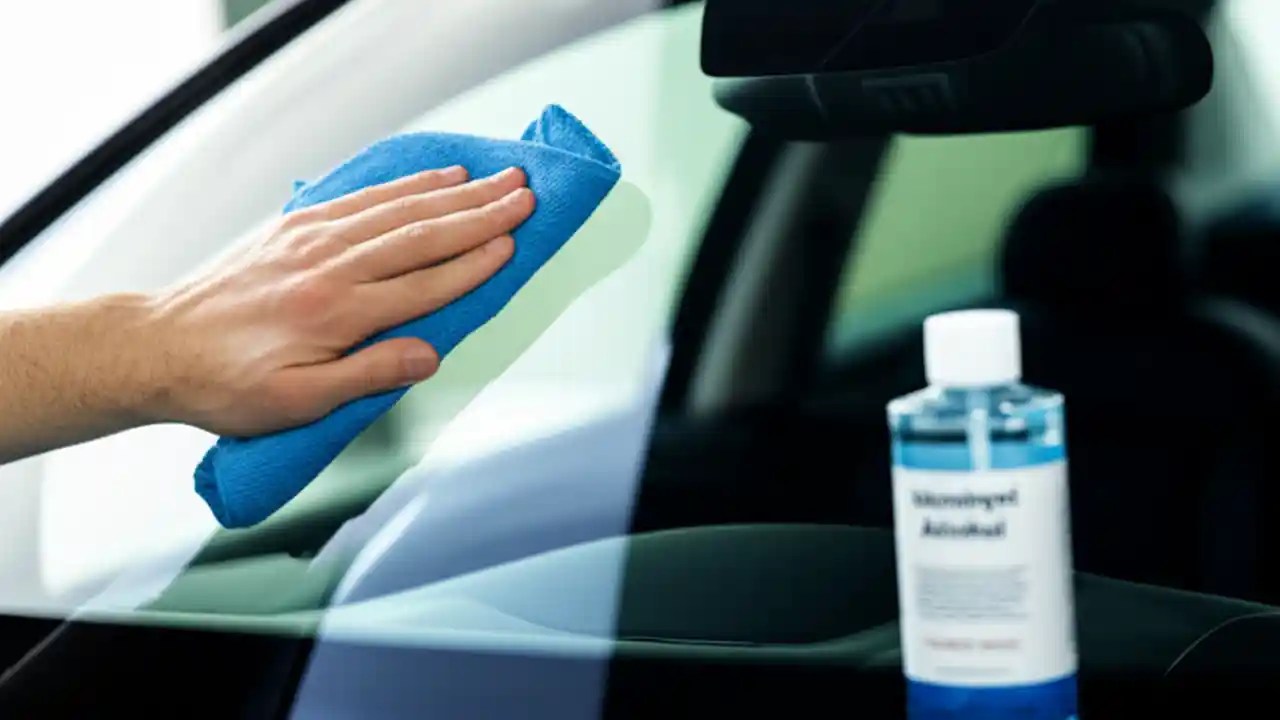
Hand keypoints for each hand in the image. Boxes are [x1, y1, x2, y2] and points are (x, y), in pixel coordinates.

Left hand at [143, 165, 534, 435]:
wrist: (160, 346)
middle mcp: (331, 266)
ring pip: (399, 208)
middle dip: (479, 214)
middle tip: (525, 195)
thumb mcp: (300, 402)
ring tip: (497, 179)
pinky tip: (438, 175)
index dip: (474, 263)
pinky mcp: (296, 225)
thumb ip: (369, 376)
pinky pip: (364, 196)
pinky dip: (407, 183)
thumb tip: (430, 355)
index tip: (514, 243)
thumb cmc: (230, 385)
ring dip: (454, 192)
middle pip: (421, 234)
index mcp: (337, 313)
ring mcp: (312, 237)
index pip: (424, 283)